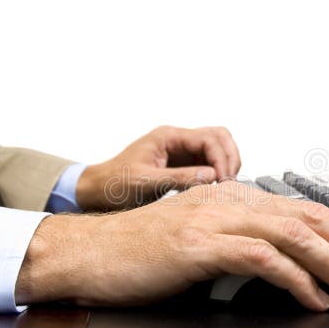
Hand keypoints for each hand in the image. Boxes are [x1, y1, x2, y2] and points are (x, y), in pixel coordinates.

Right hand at [16, 181, 328, 310]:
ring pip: (294, 235)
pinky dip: (294, 279)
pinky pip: (260, 258)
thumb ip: (243, 250)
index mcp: (236, 200)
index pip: (306, 212)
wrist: (91, 252)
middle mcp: (232, 202)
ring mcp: (215, 220)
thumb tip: (289, 273)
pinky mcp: (199, 244)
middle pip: (312, 218)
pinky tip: (313, 299)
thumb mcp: (203, 245)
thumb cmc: (144, 253)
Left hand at [75, 125, 240, 209]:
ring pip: (218, 149)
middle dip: (230, 158)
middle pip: (219, 137)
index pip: (209, 138)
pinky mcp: (183, 166)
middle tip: (230, 183)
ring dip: (226, 165)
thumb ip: (178, 178)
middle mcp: (177, 140)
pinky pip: (209, 164)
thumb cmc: (114, 184)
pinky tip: (216, 191)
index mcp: (167, 137)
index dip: (222, 158)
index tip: (224, 182)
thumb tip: (211, 176)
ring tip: (225, 188)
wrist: (98, 191)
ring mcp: (182, 152)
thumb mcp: (145, 183)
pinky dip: (218, 174)